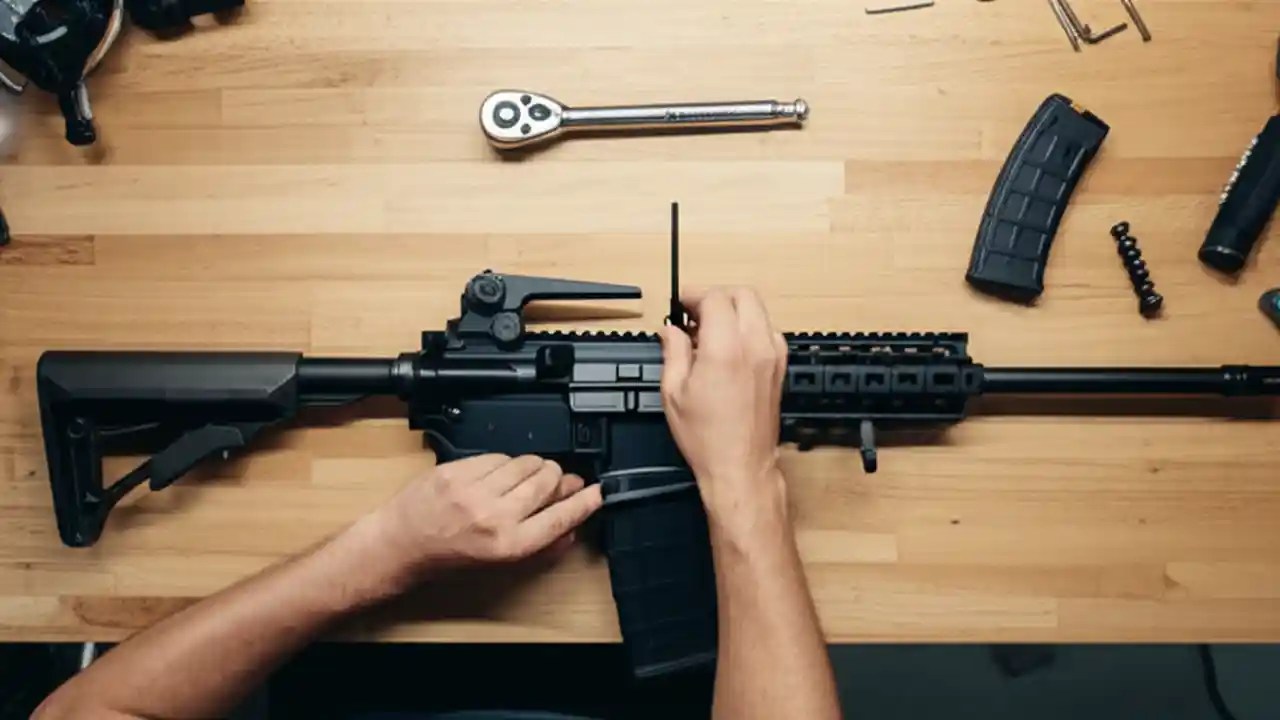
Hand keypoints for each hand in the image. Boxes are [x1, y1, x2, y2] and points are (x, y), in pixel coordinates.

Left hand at [366, 455, 603, 585]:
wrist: (402, 544)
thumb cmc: (448, 559)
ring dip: (531, 468)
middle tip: (555, 482)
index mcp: (509, 545)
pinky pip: (497, 456)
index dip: (585, 501)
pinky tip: (495, 476)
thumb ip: (540, 548)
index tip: (598, 491)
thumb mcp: (500, 565)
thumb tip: (572, 528)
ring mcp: (474, 490)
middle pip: (547, 480)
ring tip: (523, 479)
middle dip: (557, 478)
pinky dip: (503, 464)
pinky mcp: (457, 470)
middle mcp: (494, 516)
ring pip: (525, 462)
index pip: (561, 517)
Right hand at [659, 287, 788, 527]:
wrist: (740, 466)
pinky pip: (767, 330)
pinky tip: (730, 346)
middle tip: (694, 312)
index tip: (681, 304)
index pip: (715, 298)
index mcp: (725, 349)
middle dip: (717, 297)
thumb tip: (671, 330)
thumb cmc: (707, 438)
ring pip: (758, 310)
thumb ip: (673, 352)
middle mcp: (754, 346)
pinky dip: (749, 327)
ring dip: (734, 310)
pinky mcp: (780, 367)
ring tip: (710, 331)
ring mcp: (772, 356)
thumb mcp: (674, 392)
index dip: (694, 295)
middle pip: (743, 295)